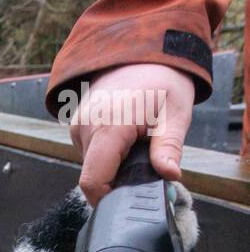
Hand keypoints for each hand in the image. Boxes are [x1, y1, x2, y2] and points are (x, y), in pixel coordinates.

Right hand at [70, 64, 194, 204]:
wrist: (142, 49)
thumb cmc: (162, 78)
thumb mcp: (175, 113)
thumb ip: (169, 148)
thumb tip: (170, 175)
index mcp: (108, 126)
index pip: (93, 183)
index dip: (108, 200)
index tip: (129, 201)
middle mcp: (85, 127)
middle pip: (93, 178)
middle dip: (117, 181)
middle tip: (143, 165)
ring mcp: (77, 126)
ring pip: (91, 167)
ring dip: (113, 167)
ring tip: (135, 144)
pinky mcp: (76, 126)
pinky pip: (89, 154)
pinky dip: (106, 155)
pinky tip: (123, 138)